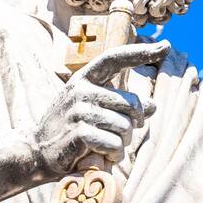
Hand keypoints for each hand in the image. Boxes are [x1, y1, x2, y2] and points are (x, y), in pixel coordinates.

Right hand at [28, 41, 167, 177]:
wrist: (36, 150)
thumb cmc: (72, 127)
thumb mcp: (95, 109)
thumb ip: (123, 105)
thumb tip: (154, 106)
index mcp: (85, 77)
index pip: (115, 58)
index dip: (141, 52)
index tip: (165, 46)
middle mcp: (81, 89)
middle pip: (132, 103)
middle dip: (136, 123)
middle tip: (124, 133)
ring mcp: (78, 110)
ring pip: (125, 126)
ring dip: (123, 142)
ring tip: (107, 146)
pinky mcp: (79, 133)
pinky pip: (114, 144)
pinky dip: (114, 154)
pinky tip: (102, 156)